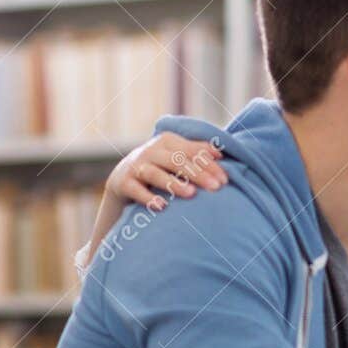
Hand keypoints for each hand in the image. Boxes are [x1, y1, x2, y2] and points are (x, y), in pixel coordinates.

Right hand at [106, 132, 226, 212]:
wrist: (122, 180)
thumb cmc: (159, 168)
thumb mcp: (176, 156)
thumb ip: (196, 152)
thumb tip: (220, 153)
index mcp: (167, 141)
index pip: (192, 151)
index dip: (209, 164)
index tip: (225, 180)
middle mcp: (150, 151)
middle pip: (177, 161)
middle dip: (198, 174)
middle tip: (215, 187)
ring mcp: (135, 166)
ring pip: (155, 174)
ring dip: (174, 183)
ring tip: (192, 194)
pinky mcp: (123, 182)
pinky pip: (135, 190)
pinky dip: (148, 198)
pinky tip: (162, 206)